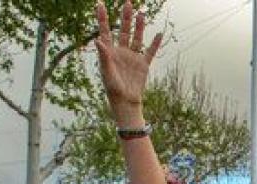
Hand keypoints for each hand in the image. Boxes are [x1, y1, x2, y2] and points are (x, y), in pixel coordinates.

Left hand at [94, 2, 162, 123]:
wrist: (126, 101)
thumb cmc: (113, 88)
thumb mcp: (106, 72)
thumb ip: (103, 55)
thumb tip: (97, 40)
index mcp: (109, 51)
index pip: (105, 31)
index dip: (102, 18)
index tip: (100, 4)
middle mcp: (121, 51)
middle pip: (123, 30)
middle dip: (125, 17)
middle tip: (127, 3)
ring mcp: (133, 57)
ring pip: (137, 37)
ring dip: (139, 26)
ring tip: (141, 12)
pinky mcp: (143, 65)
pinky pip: (150, 52)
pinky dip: (154, 43)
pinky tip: (158, 34)